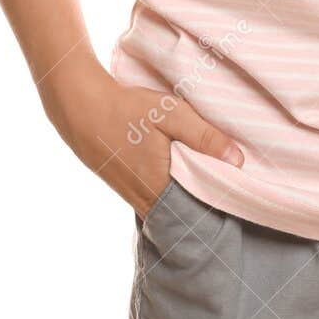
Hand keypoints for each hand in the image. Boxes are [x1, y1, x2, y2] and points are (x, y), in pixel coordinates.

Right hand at [37, 51, 244, 218]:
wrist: (79, 106)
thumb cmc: (126, 109)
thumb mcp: (170, 114)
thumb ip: (204, 137)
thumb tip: (239, 160)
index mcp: (160, 188)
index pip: (198, 212)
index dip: (218, 205)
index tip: (238, 195)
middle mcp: (145, 200)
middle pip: (184, 211)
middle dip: (204, 201)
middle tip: (226, 185)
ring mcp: (131, 196)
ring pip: (168, 205)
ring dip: (186, 195)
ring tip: (207, 178)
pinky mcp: (123, 187)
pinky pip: (154, 197)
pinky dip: (168, 189)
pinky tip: (177, 173)